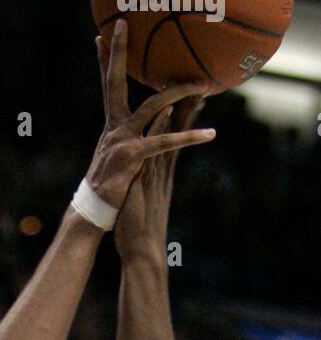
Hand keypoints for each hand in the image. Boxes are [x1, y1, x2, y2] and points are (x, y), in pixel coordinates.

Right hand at [84, 19, 213, 212]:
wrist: (94, 214)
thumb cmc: (108, 189)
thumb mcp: (116, 159)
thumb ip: (126, 139)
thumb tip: (138, 129)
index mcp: (112, 126)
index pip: (108, 86)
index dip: (105, 60)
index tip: (102, 34)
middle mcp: (114, 128)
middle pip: (115, 82)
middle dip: (119, 52)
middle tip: (122, 24)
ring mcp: (122, 141)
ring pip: (153, 108)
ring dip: (179, 94)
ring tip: (203, 85)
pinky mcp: (133, 158)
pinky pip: (164, 143)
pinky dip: (189, 138)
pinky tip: (210, 134)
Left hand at [113, 90, 208, 258]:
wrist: (141, 252)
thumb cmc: (139, 231)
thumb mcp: (143, 203)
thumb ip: (145, 187)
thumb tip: (142, 178)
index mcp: (162, 177)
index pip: (174, 143)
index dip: (181, 123)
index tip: (191, 101)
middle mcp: (163, 173)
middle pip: (177, 136)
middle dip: (187, 112)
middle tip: (200, 87)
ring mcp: (157, 176)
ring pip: (170, 138)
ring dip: (179, 114)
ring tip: (189, 90)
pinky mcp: (147, 182)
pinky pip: (155, 151)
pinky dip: (160, 132)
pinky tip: (164, 113)